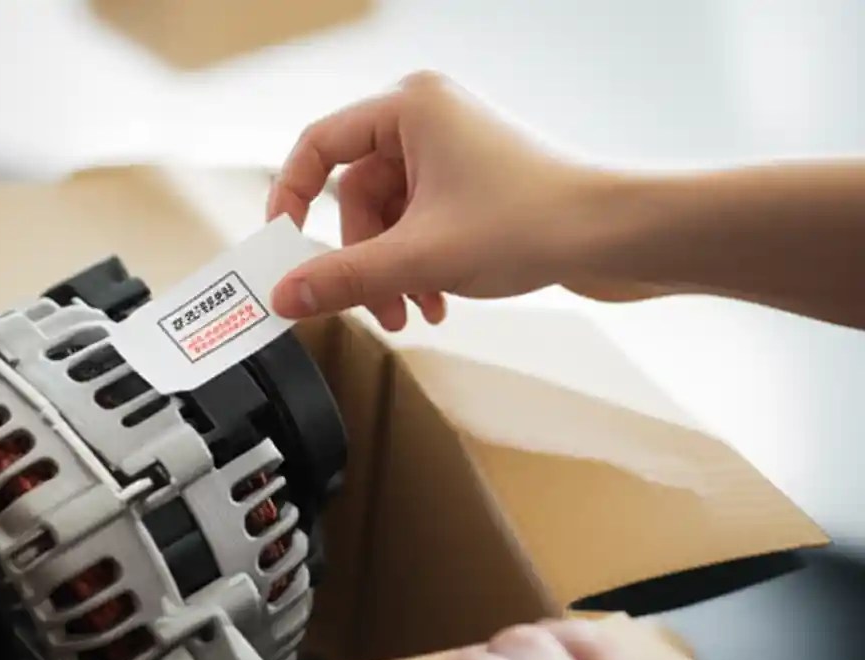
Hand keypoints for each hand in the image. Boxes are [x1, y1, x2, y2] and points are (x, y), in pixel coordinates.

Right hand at [266, 71, 622, 329]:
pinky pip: (419, 223)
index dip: (291, 198)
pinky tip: (437, 298)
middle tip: (371, 302)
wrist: (619, 237)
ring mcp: (452, 151)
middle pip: (355, 194)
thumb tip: (286, 295)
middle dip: (361, 256)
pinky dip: (419, 263)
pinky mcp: (472, 183)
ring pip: (389, 216)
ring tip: (413, 309)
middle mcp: (429, 119)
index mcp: (410, 107)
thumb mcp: (421, 257)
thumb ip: (343, 278)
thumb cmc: (539, 220)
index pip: (319, 146)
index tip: (282, 246)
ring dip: (392, 269)